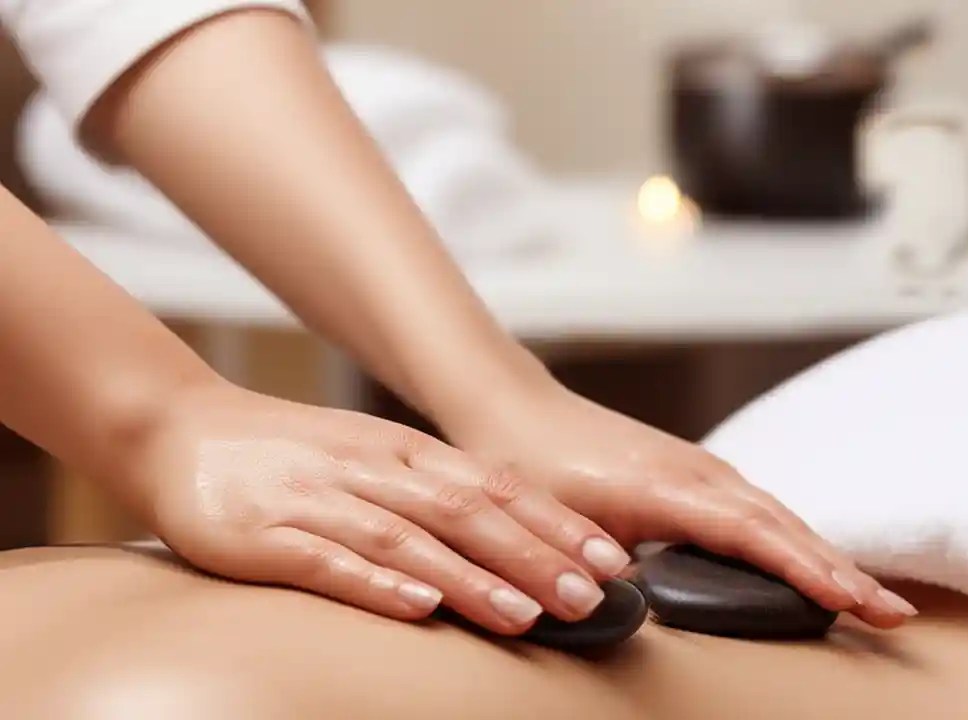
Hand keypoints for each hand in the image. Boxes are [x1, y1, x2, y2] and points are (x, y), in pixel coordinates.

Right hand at [114, 379, 631, 634]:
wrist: (180, 429)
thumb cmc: (291, 454)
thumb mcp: (374, 457)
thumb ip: (435, 490)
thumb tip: (514, 534)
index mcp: (405, 451)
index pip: (498, 486)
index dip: (556, 523)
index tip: (609, 559)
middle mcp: (374, 470)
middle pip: (468, 512)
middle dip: (534, 556)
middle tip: (589, 597)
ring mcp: (321, 499)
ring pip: (410, 538)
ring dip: (471, 577)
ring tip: (522, 613)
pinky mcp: (267, 534)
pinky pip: (329, 560)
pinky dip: (377, 581)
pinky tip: (416, 606)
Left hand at [445, 383, 917, 627]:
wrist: (511, 406)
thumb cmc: (526, 465)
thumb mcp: (554, 523)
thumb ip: (599, 565)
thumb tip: (635, 607)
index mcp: (664, 486)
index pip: (750, 534)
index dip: (802, 568)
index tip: (849, 598)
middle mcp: (694, 471)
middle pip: (783, 525)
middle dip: (841, 571)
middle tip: (893, 614)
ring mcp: (699, 467)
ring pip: (778, 516)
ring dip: (827, 557)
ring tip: (872, 598)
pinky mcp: (694, 471)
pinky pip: (759, 509)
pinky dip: (795, 539)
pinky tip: (814, 562)